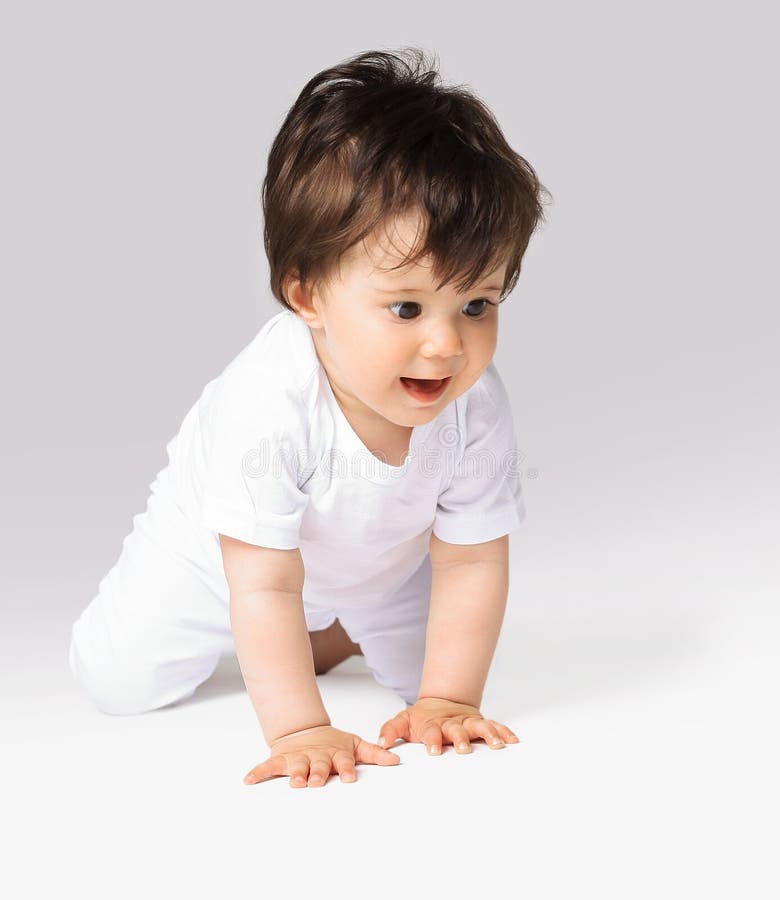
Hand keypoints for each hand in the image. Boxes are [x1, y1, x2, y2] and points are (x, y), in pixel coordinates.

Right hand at [242, 724, 400, 787]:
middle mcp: (317, 756)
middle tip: (318, 782)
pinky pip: (268, 766)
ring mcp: (299, 757)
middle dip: (318, 773)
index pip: (343, 762)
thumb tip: (397, 760)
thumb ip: (375, 754)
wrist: (304, 730)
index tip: (349, 777)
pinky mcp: (281, 759)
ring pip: (296, 766)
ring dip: (295, 773)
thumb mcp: (355, 745)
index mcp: (335, 753)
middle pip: (319, 765)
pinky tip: (248, 780)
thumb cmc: (332, 744)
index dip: (346, 769)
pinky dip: (258, 772)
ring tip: (294, 782)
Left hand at [377, 697, 520, 755]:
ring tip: (497, 744)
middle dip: (461, 738)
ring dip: (488, 734)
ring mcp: (468, 723)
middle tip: (463, 748)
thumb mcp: (403, 721)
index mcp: (433, 724)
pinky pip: (494, 726)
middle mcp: (453, 723)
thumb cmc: (422, 718)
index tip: (433, 751)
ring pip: (480, 726)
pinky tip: (513, 740)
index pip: (432, 732)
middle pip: (458, 730)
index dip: (432, 741)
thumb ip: (391, 730)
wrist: (441, 702)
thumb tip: (381, 743)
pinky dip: (504, 732)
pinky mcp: (480, 723)